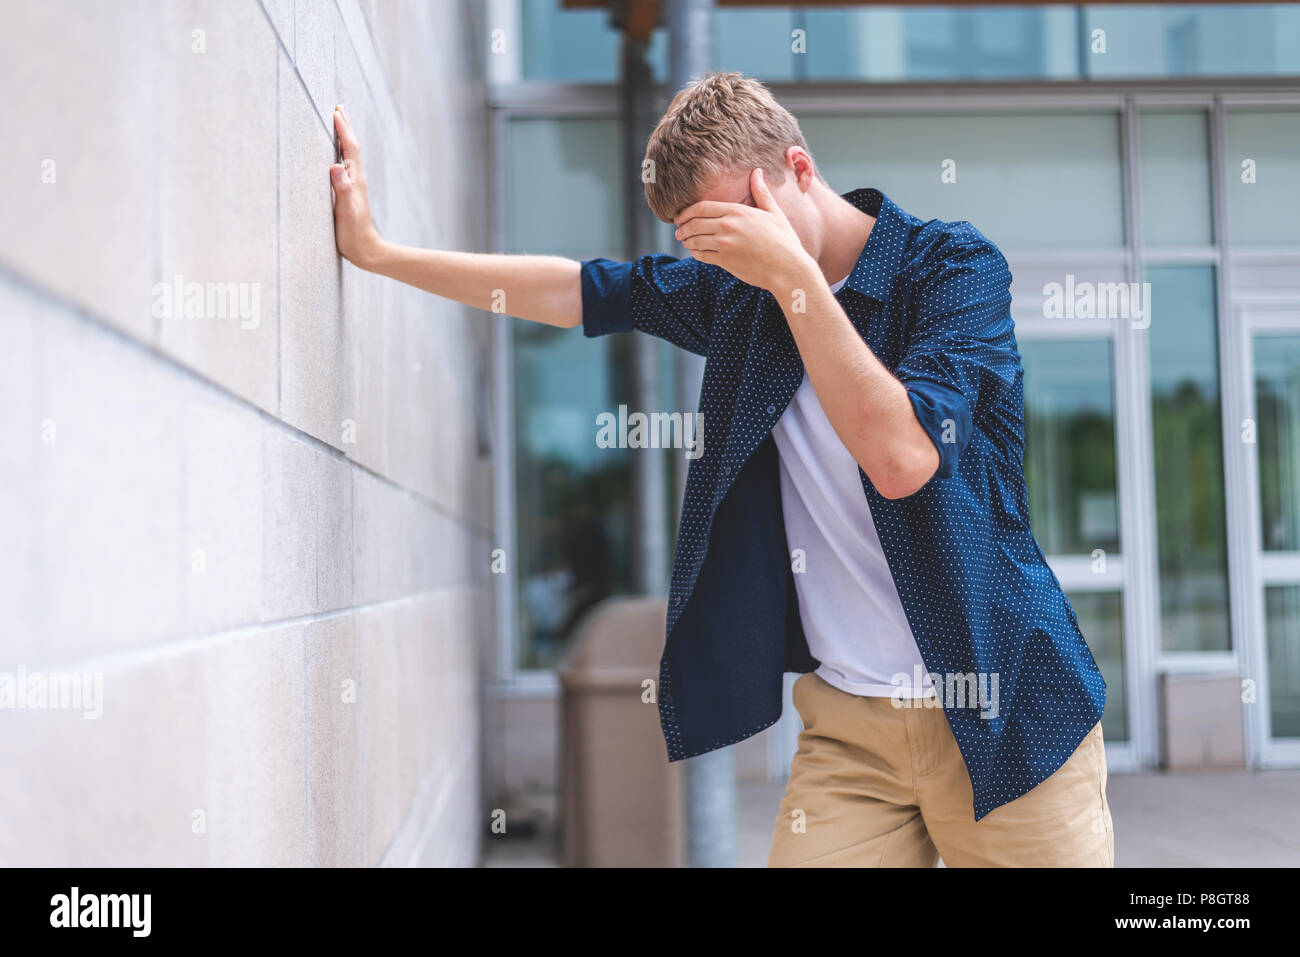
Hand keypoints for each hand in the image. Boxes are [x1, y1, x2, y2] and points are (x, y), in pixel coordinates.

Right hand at [330, 105, 381, 267]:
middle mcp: (356, 181)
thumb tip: (335, 166)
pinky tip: (337, 157)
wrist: (365, 251)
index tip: (336, 112)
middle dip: (345, 128)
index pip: (350, 149)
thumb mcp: (345, 211)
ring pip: (349, 156)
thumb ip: (342, 189)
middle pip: (352, 149)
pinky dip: (341, 154)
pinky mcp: (349, 195)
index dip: (343, 130)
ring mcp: (353, 187)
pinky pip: (345, 167)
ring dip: (344, 139)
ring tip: (339, 125)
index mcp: (355, 181)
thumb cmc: (353, 234)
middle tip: (339, 109)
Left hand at [673, 167, 815, 291]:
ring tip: (685, 242)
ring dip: (687, 241)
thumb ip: (761, 193)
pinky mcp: (725, 262)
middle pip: (694, 223)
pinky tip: (696, 252)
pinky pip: (702, 256)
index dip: (687, 211)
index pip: (702, 207)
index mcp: (738, 211)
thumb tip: (757, 172)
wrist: (788, 268)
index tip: (680, 216)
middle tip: (679, 231)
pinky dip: (695, 254)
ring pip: (695, 240)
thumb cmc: (784, 240)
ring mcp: (725, 245)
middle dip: (683, 227)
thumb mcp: (774, 213)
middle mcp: (728, 226)